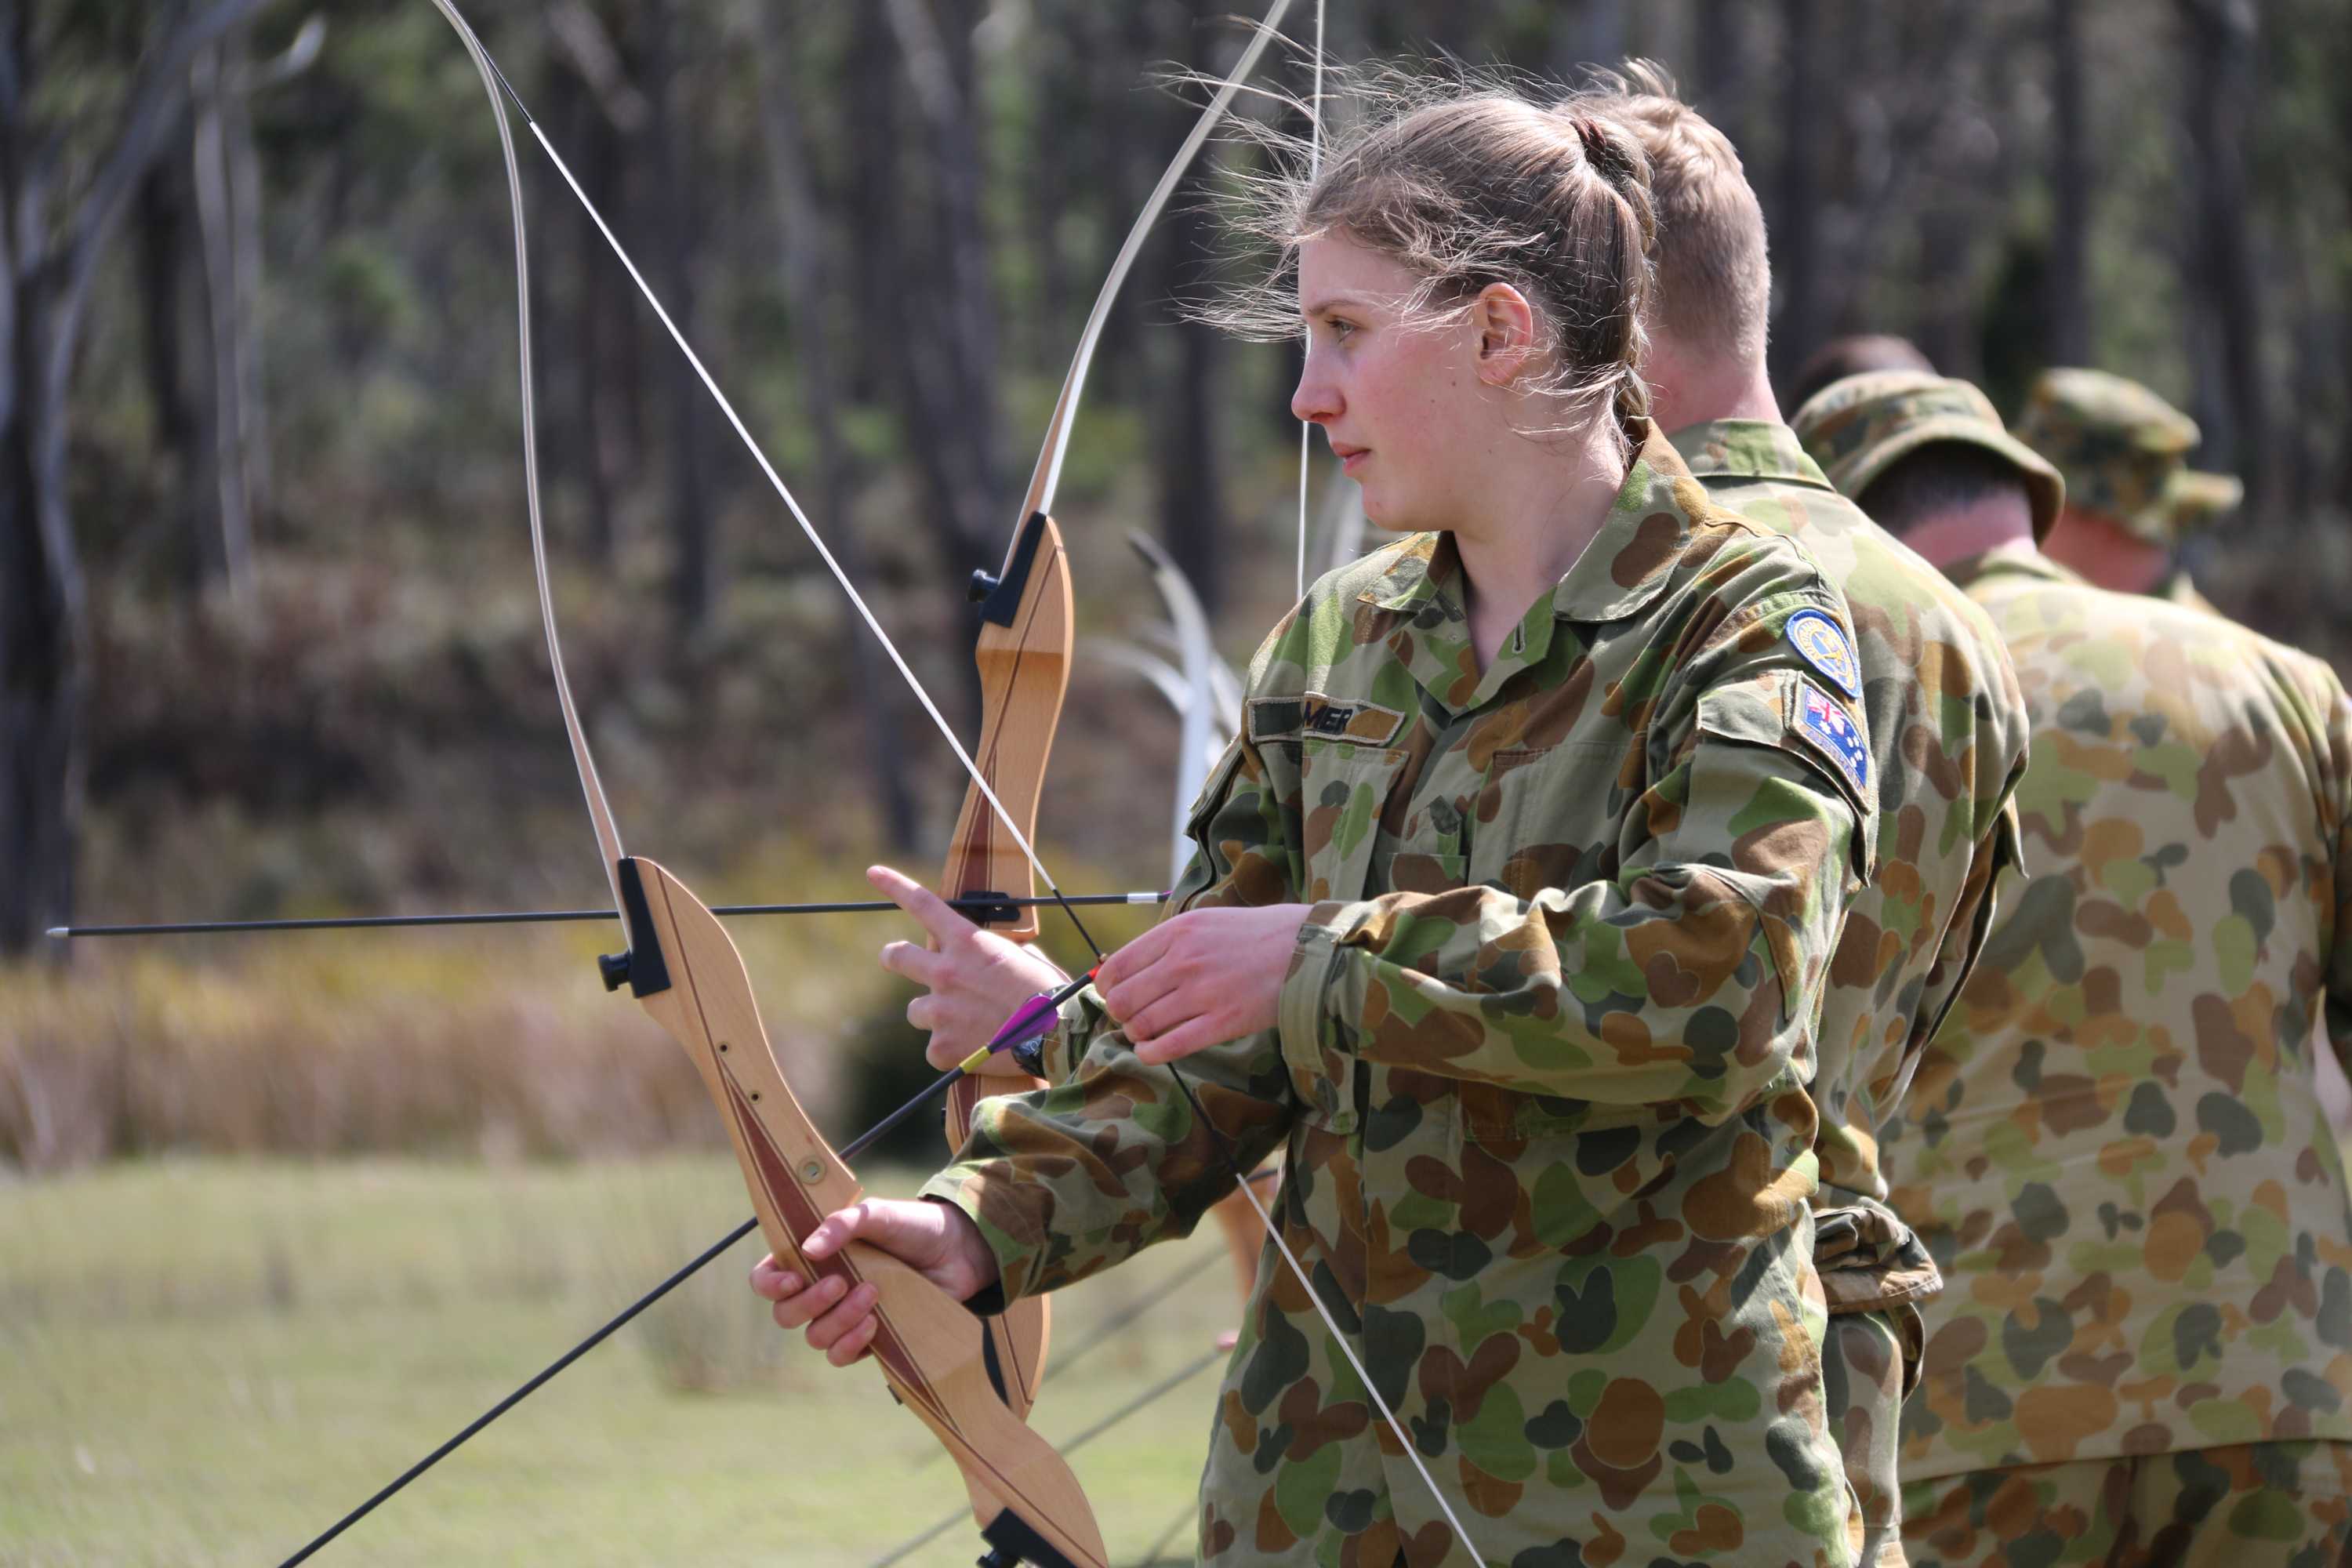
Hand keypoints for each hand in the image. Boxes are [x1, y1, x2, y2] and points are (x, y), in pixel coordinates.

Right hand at [748, 1198, 1000, 1366]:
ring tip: (872, 1294)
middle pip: (786, 1314)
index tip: (791, 1279)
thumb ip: (843, 1224)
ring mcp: (844, 1316)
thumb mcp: (878, 1214)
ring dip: (838, 1321)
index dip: (769, 1284)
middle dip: (808, 1303)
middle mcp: (822, 1289)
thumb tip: (808, 1249)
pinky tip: (874, 1324)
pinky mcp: (870, 1338)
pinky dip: (851, 1344)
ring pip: (815, 1337)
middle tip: (840, 1282)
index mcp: (813, 1256)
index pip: (767, 1278)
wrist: (960, 1251)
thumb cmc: (914, 1225)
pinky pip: (841, 1356)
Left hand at [870, 865, 1069, 1074]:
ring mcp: (939, 1010)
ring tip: (967, 1024)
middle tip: (894, 958)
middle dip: (893, 956)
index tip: (873, 873)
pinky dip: (951, 1050)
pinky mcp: (941, 1047)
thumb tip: (987, 965)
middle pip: (897, 956)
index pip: (923, 904)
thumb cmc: (1048, 993)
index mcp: (967, 943)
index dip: (894, 885)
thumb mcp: (1025, 958)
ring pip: (916, 1010)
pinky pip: (935, 1048)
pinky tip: (976, 1051)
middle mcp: (945, 971)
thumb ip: (994, 955)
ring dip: (934, 1014)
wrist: (1056, 1036)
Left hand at [1096, 902, 1312, 1064]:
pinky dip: (1151, 1054)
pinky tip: (1151, 1052)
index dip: (1106, 988)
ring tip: (1144, 1035)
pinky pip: (1171, 1046)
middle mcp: (1184, 960)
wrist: (1307, 950)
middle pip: (1123, 1000)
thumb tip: (1132, 968)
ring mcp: (1203, 992)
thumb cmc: (1258, 935)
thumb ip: (1171, 943)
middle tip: (1131, 1018)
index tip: (1113, 995)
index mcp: (1178, 932)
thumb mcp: (1208, 921)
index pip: (1118, 966)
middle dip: (1120, 1015)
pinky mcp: (1223, 1022)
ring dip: (1136, 1035)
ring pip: (1142, 1025)